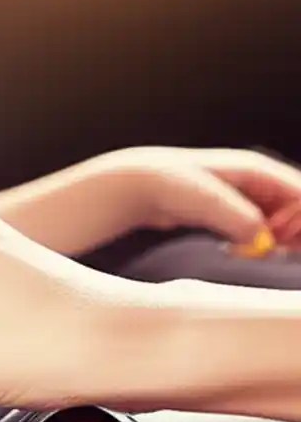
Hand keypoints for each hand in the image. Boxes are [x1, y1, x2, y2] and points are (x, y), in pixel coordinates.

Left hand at [92, 146, 300, 243]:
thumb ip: (240, 220)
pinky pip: (258, 228)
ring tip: (263, 251)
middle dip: (295, 230)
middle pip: (295, 207)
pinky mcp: (229, 211)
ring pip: (278, 219)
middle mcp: (255, 181)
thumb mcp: (209, 202)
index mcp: (258, 170)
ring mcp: (243, 196)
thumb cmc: (170, 184)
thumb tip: (266, 242)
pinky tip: (244, 250)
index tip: (292, 242)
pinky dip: (259, 240)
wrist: (137, 185)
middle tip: (281, 250)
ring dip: (277, 238)